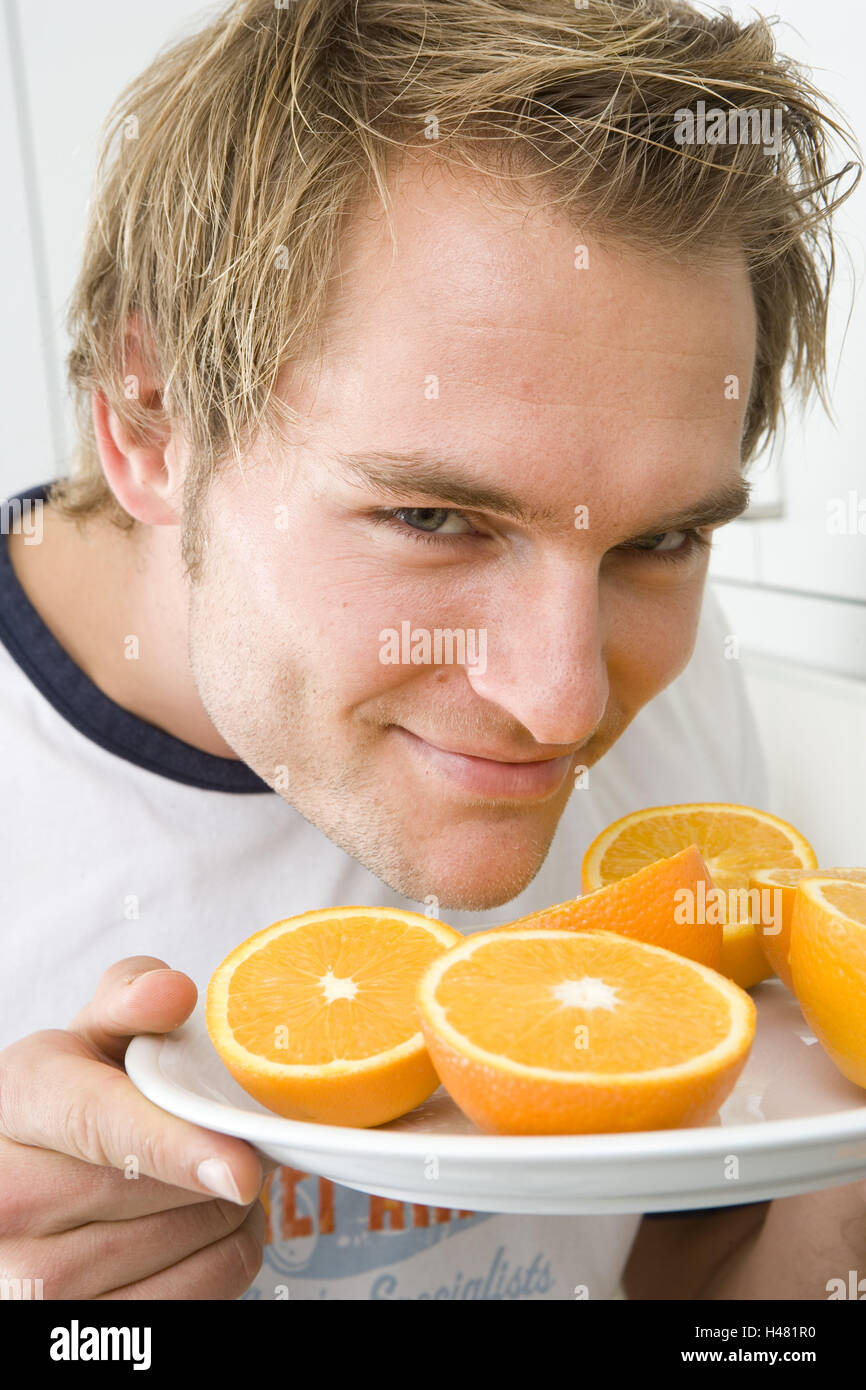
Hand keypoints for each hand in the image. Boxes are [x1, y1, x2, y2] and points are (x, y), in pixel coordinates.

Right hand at [0, 956, 273, 1298]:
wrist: (30, 1173)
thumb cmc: (78, 1095)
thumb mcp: (95, 1033)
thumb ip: (133, 997)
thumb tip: (173, 993)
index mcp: (15, 1103)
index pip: (97, 1126)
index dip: (173, 1146)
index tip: (240, 1168)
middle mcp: (4, 1199)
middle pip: (151, 1190)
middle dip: (214, 1160)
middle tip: (225, 1138)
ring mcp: (29, 1281)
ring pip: (181, 1246)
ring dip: (227, 1210)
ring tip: (209, 1179)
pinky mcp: (71, 1330)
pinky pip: (194, 1298)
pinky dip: (225, 1259)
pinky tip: (205, 1226)